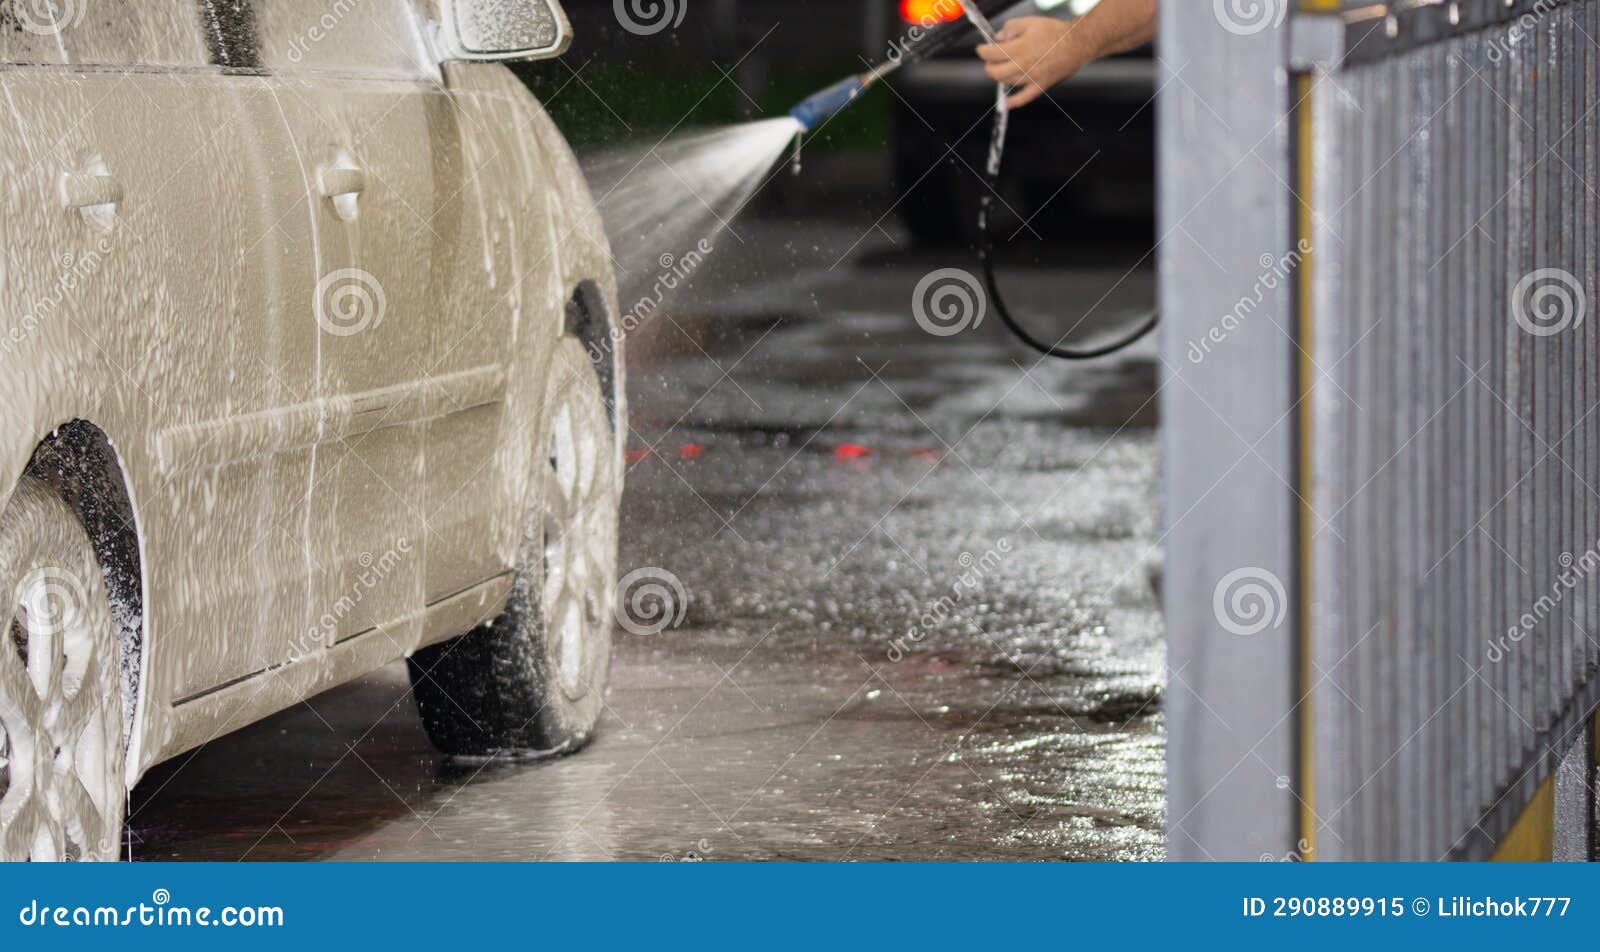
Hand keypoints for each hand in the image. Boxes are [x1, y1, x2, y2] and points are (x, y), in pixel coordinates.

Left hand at [976, 16, 1093, 108]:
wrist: (1077, 43)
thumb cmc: (1055, 32)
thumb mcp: (1030, 22)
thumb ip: (1010, 28)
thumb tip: (998, 38)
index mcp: (1020, 48)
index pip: (992, 53)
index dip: (982, 51)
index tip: (981, 48)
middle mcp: (1024, 65)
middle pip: (995, 72)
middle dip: (988, 65)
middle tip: (990, 59)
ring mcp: (1032, 78)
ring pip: (1006, 82)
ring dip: (999, 75)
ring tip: (1003, 66)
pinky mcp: (1040, 85)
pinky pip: (1024, 98)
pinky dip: (1013, 102)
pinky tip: (1005, 103)